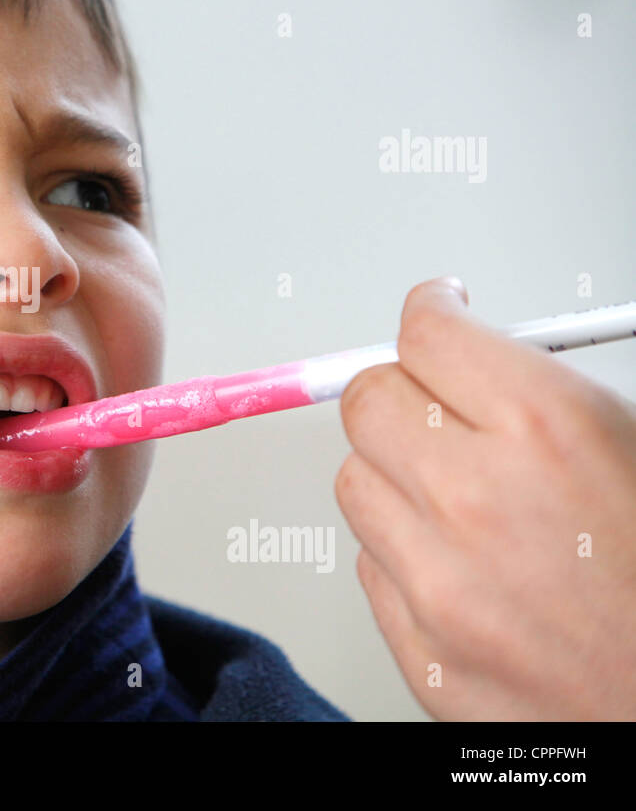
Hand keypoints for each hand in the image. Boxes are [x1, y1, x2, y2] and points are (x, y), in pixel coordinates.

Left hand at [334, 277, 635, 718]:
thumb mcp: (632, 441)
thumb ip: (541, 390)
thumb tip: (470, 351)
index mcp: (548, 430)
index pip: (427, 332)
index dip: (434, 311)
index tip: (438, 311)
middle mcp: (477, 502)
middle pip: (367, 400)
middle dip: (403, 390)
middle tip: (438, 404)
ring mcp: (440, 585)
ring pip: (355, 483)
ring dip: (397, 478)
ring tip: (464, 499)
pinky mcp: (424, 652)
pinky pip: (373, 568)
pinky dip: (406, 556)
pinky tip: (467, 566)